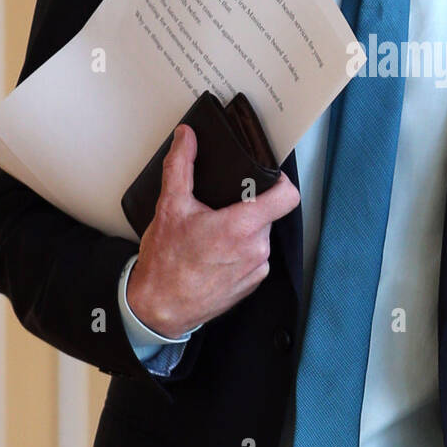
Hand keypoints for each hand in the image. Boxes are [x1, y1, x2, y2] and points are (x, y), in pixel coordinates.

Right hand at [126, 123, 299, 337]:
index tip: (269, 178)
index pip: (287, 197)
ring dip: (242, 231)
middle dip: (247, 208)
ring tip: (213, 233)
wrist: (159, 308)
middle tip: (221, 208)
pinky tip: (215, 254)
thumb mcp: (170, 206)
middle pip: (267, 214)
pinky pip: (254, 257)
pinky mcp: (252, 284)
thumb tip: (187, 138)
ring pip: (259, 236)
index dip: (282, 183)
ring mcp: (256, 269)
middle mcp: (256, 249)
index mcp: (241, 227)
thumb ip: (181, 166)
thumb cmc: (165, 264)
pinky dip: (239, 252)